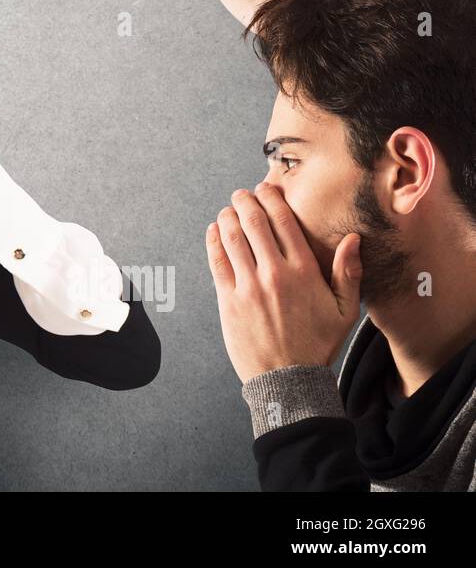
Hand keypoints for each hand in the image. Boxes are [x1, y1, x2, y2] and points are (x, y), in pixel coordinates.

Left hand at [206, 183, 361, 382]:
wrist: (287, 379)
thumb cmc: (317, 344)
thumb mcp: (345, 311)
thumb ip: (348, 273)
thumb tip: (354, 239)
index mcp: (303, 272)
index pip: (283, 221)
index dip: (271, 198)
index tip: (265, 189)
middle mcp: (274, 274)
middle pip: (253, 222)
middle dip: (244, 200)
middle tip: (242, 193)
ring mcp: (248, 286)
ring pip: (232, 236)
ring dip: (227, 216)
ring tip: (228, 209)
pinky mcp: (227, 299)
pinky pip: (216, 260)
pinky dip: (213, 239)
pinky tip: (215, 230)